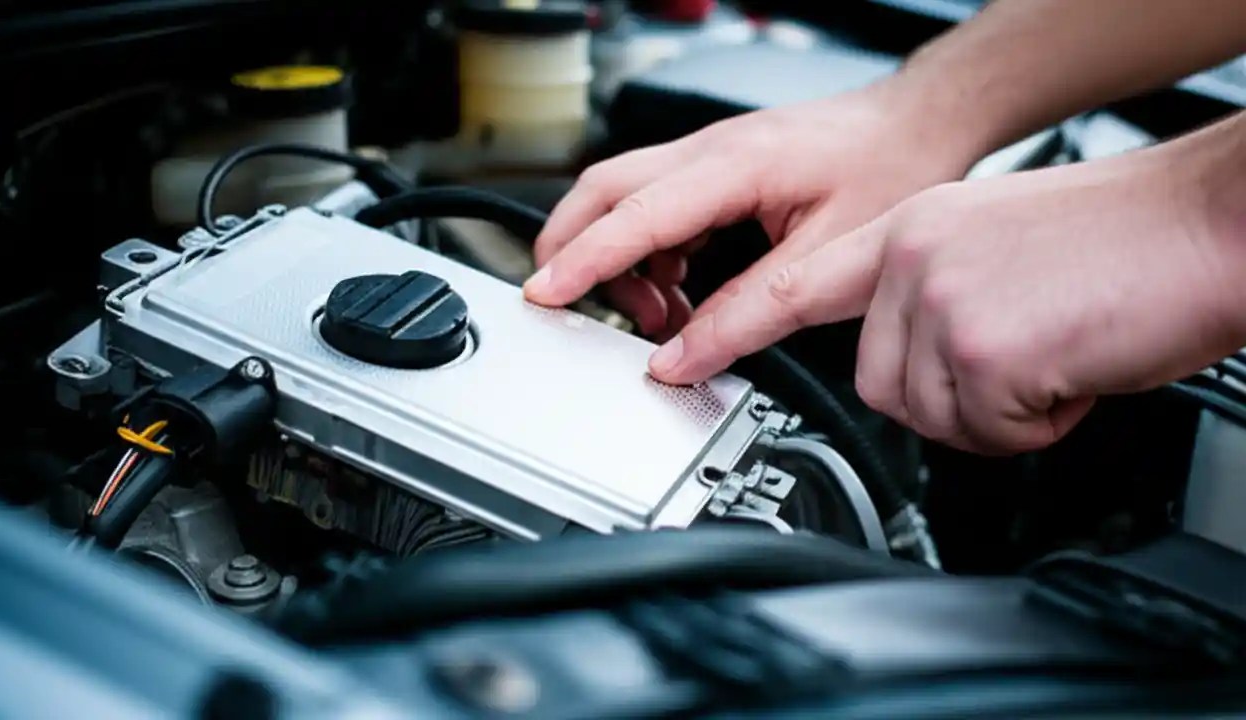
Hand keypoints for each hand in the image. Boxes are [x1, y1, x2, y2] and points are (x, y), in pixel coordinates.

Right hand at [523, 80, 983, 338]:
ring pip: (621, 196)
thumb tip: (690, 356)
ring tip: (656, 314)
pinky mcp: (716, 166)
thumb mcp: (826, 256)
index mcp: (733, 166)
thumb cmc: (891, 167)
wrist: (920, 121)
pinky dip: (648, 250)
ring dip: (616, 257)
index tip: (547, 297)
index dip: (584, 262)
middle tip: (566, 305)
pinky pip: (654, 204)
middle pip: (601, 190)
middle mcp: (709, 150)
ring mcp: (708, 153)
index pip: (634, 216)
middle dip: (569, 249)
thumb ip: (752, 311)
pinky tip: (679, 288)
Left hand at [648, 120, 1245, 452]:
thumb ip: (925, 294)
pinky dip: (1035, 424)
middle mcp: (910, 257)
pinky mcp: (979, 347)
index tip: (671, 363)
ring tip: (1054, 356)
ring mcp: (938, 300)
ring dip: (995, 412)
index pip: (791, 286)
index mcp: (908, 228)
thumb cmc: (1121, 241)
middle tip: (1018, 363)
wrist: (1205, 223)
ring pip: (926, 415)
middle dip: (946, 398)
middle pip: (874, 383)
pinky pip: (984, 432)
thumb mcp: (993, 246)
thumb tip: (907, 356)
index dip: (726, 330)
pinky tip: (1072, 370)